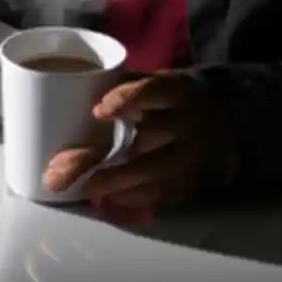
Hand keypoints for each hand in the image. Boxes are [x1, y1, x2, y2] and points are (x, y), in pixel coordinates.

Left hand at [42, 73, 239, 224]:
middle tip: (63, 174)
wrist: (224, 125)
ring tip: (85, 189)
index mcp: (176, 91)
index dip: (127, 100)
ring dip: (115, 185)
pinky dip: (134, 199)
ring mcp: (195, 156)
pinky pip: (164, 195)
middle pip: (150, 142)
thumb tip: (57, 109)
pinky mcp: (195, 182)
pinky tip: (110, 199)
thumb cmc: (166, 101)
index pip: (153, 92)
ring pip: (155, 174)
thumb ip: (113, 92)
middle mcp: (190, 123)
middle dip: (106, 159)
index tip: (98, 112)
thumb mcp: (149, 83)